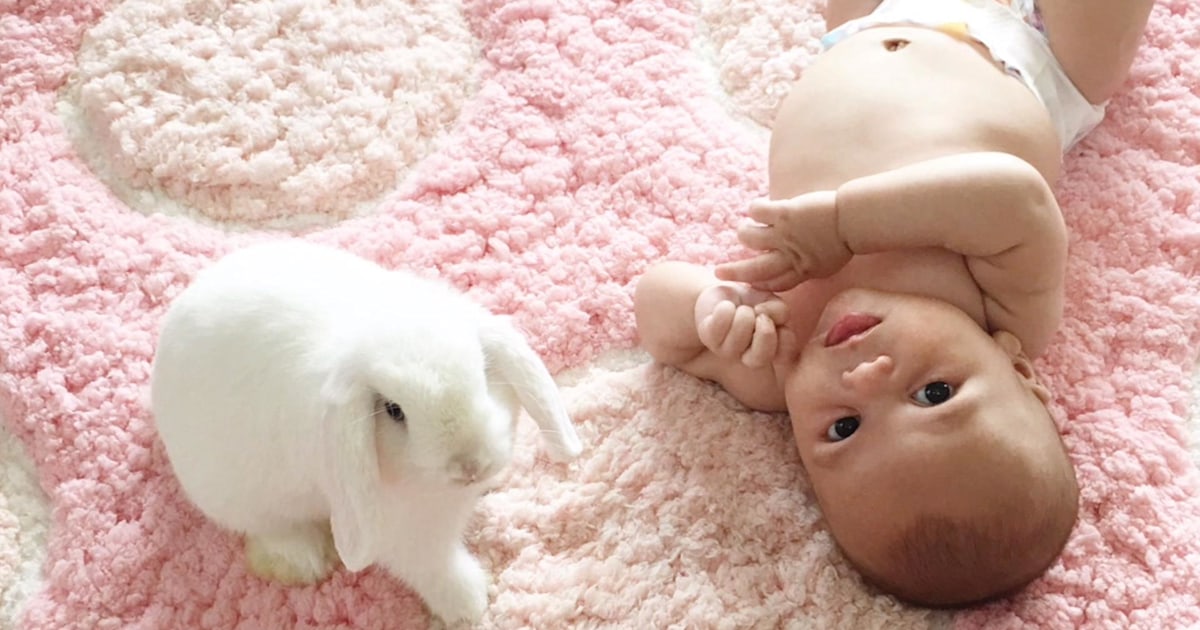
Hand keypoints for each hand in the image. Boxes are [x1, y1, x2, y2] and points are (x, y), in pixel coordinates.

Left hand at [694, 283, 788, 367]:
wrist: (723, 294)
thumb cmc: (750, 300)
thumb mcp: (770, 301)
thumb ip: (779, 310)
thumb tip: (763, 315)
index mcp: (771, 347)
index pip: (785, 354)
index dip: (784, 335)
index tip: (776, 318)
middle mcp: (748, 355)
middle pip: (759, 360)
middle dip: (763, 332)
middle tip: (758, 314)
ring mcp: (726, 350)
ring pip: (737, 341)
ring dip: (743, 316)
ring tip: (740, 308)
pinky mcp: (708, 337)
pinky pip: (718, 327)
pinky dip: (725, 309)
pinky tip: (726, 306)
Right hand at [715, 191, 852, 291]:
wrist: (854, 219)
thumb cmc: (847, 239)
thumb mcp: (829, 263)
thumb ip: (810, 265)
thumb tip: (800, 264)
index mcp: (802, 271)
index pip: (774, 283)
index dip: (759, 284)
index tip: (748, 284)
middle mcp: (789, 257)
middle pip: (754, 270)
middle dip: (734, 273)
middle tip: (718, 273)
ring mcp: (783, 236)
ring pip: (750, 238)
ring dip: (744, 234)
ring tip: (743, 230)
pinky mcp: (782, 214)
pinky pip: (757, 212)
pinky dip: (753, 210)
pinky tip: (754, 210)